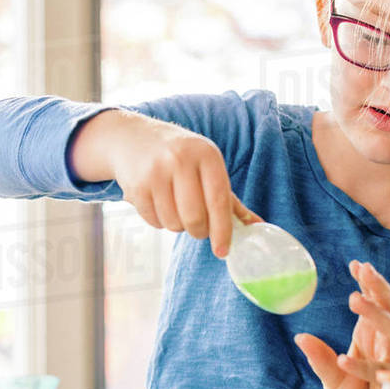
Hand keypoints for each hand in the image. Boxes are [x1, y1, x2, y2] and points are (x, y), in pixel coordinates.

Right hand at [70, 110, 261, 256]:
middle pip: (195, 218)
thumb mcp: (206, 166)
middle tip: (198, 226)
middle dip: (199, 230)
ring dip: (177, 225)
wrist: (132, 137)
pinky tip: (158, 203)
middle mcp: (180, 160)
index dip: (222, 230)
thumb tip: (257, 226)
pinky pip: (154, 222)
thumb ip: (230, 199)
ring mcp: (155, 172)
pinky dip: (159, 221)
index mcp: (206, 154)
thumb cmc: (179, 156)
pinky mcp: (136, 186)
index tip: (223, 251)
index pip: (219, 200)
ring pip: (174, 223)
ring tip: (174, 206)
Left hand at [294, 260, 389, 388]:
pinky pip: (384, 373)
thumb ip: (320, 358)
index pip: (377, 305)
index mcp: (373, 340)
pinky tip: (343, 360)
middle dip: (380, 289)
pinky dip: (363, 367)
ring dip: (376, 315)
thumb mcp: (331, 378)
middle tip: (363, 271)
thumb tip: (301, 337)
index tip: (356, 264)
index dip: (370, 284)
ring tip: (354, 299)